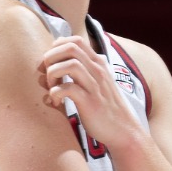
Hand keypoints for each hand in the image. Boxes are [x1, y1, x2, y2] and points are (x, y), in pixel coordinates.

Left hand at [40, 36, 143, 151]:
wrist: (123, 130)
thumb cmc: (106, 108)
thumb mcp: (98, 83)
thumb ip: (80, 72)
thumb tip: (50, 68)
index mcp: (98, 64)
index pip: (75, 40)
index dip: (57, 47)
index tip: (51, 63)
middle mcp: (98, 70)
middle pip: (70, 48)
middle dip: (52, 57)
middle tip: (48, 74)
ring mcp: (95, 85)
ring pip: (69, 65)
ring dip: (53, 74)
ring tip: (51, 87)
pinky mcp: (90, 102)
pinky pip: (67, 89)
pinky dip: (55, 93)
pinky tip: (56, 101)